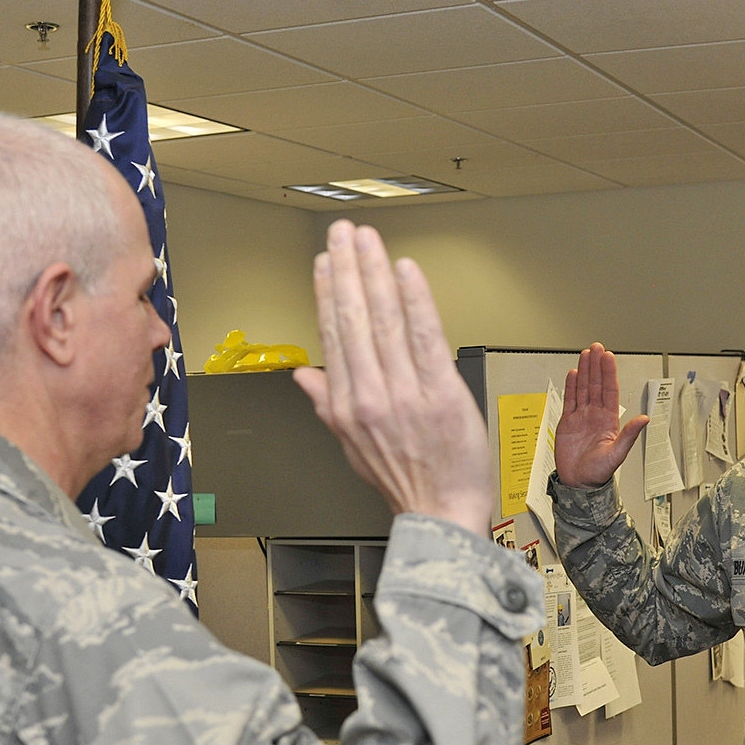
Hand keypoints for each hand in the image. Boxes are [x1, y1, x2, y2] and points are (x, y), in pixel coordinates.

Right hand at [294, 220, 492, 535]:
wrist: (441, 512)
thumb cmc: (403, 481)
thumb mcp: (351, 447)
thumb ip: (326, 405)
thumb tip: (303, 376)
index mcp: (345, 406)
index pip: (332, 336)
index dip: (327, 294)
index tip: (324, 262)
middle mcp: (369, 395)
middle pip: (353, 320)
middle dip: (347, 269)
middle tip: (342, 233)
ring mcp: (405, 393)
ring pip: (384, 321)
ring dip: (374, 273)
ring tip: (367, 240)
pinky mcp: (440, 392)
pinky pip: (424, 337)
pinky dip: (414, 300)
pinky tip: (405, 270)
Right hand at [555, 343, 649, 488]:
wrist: (578, 483)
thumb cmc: (598, 472)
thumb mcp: (617, 454)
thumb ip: (629, 435)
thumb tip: (645, 419)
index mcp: (609, 420)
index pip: (610, 390)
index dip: (609, 373)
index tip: (608, 357)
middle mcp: (596, 415)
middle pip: (597, 384)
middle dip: (597, 366)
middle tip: (597, 348)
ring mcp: (582, 417)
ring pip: (584, 388)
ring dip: (585, 371)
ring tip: (585, 354)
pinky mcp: (568, 422)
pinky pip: (570, 400)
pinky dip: (571, 386)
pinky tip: (574, 373)